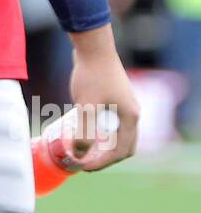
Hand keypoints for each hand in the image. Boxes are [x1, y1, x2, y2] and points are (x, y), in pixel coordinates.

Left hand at [66, 28, 140, 170]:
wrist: (93, 46)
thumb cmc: (91, 76)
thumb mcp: (86, 107)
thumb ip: (84, 133)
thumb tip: (80, 155)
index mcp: (130, 118)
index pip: (121, 151)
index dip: (102, 163)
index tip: (84, 166)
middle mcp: (132, 112)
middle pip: (124, 146)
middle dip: (106, 157)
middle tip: (86, 163)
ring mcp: (125, 104)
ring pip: (118, 134)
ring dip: (104, 145)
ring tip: (85, 149)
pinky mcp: (115, 97)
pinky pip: (112, 122)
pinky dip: (102, 132)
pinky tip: (85, 131)